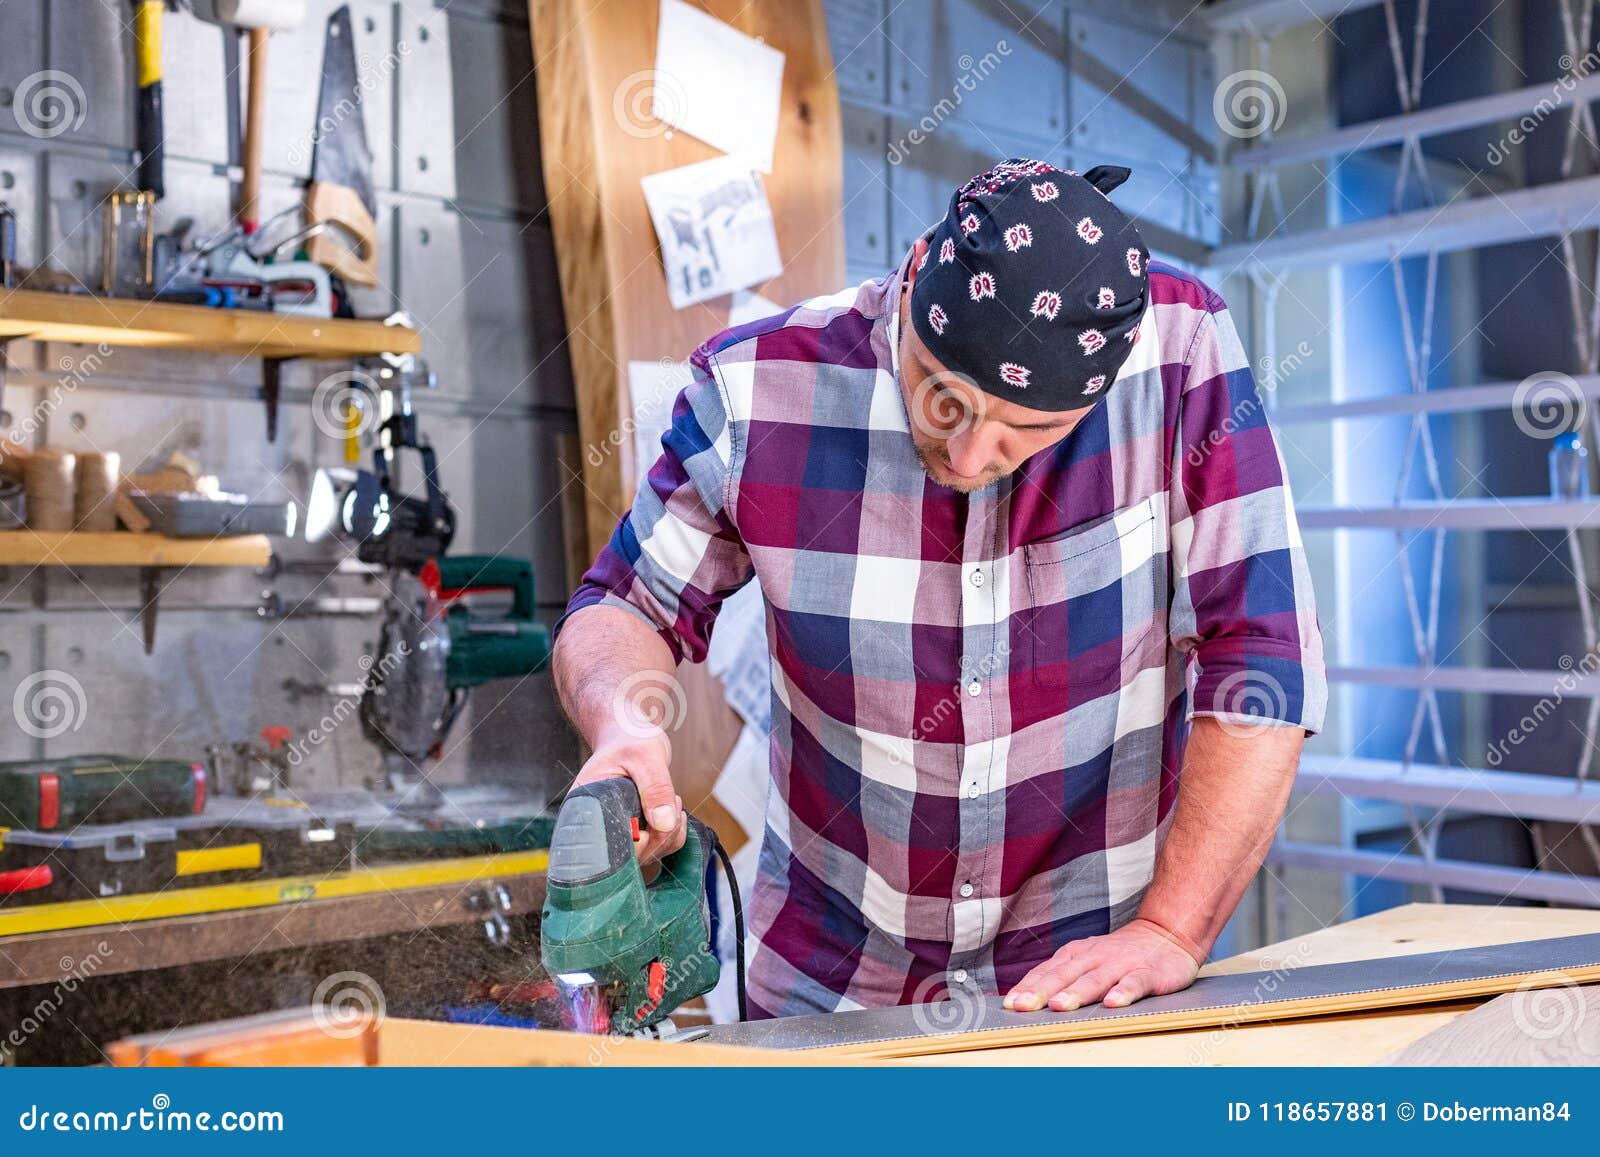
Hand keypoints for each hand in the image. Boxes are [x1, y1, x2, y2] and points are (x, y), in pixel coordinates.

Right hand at [570, 726, 684, 864]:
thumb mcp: (644, 755)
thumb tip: (665, 824)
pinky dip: (673, 835)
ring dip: (669, 834)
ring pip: (647, 855)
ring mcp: (618, 830)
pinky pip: (659, 848)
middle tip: (670, 801)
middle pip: (628, 857)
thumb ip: (655, 787)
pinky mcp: (636, 831)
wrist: (630, 733)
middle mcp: (597, 824)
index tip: (652, 822)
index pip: (603, 847)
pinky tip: (673, 809)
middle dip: (658, 837)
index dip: (632, 844)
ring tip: (672, 800)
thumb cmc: (629, 738)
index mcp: (586, 807)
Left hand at [1003, 918, 1201, 1012]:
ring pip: (1095, 979)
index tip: (1009, 1003)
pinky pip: (1135, 983)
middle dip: (1041, 991)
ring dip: (1076, 993)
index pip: (1047, 971)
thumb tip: (1028, 999)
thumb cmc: (1119, 955)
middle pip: (1064, 975)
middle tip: (1023, 1006)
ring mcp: (1121, 964)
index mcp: (1077, 955)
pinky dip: (1124, 992)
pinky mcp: (1148, 972)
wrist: (1165, 934)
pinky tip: (1113, 1004)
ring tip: (1059, 1006)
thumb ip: (1063, 976)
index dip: (1028, 987)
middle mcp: (1095, 957)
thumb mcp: (1087, 959)